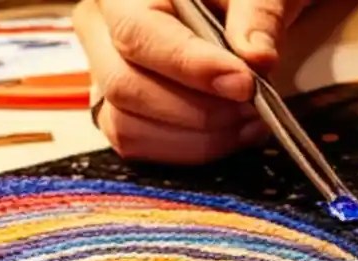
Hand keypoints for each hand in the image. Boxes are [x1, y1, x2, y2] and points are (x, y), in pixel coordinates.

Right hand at [72, 0, 306, 163]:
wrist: (229, 14)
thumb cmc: (234, 0)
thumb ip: (258, 14)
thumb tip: (256, 57)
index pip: (138, 33)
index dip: (189, 66)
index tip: (242, 84)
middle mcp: (100, 31)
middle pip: (125, 85)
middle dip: (198, 110)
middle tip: (252, 106)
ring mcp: (102, 77)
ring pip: (128, 126)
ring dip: (197, 137)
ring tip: (248, 120)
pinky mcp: (116, 114)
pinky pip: (138, 147)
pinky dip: (190, 150)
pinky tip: (230, 133)